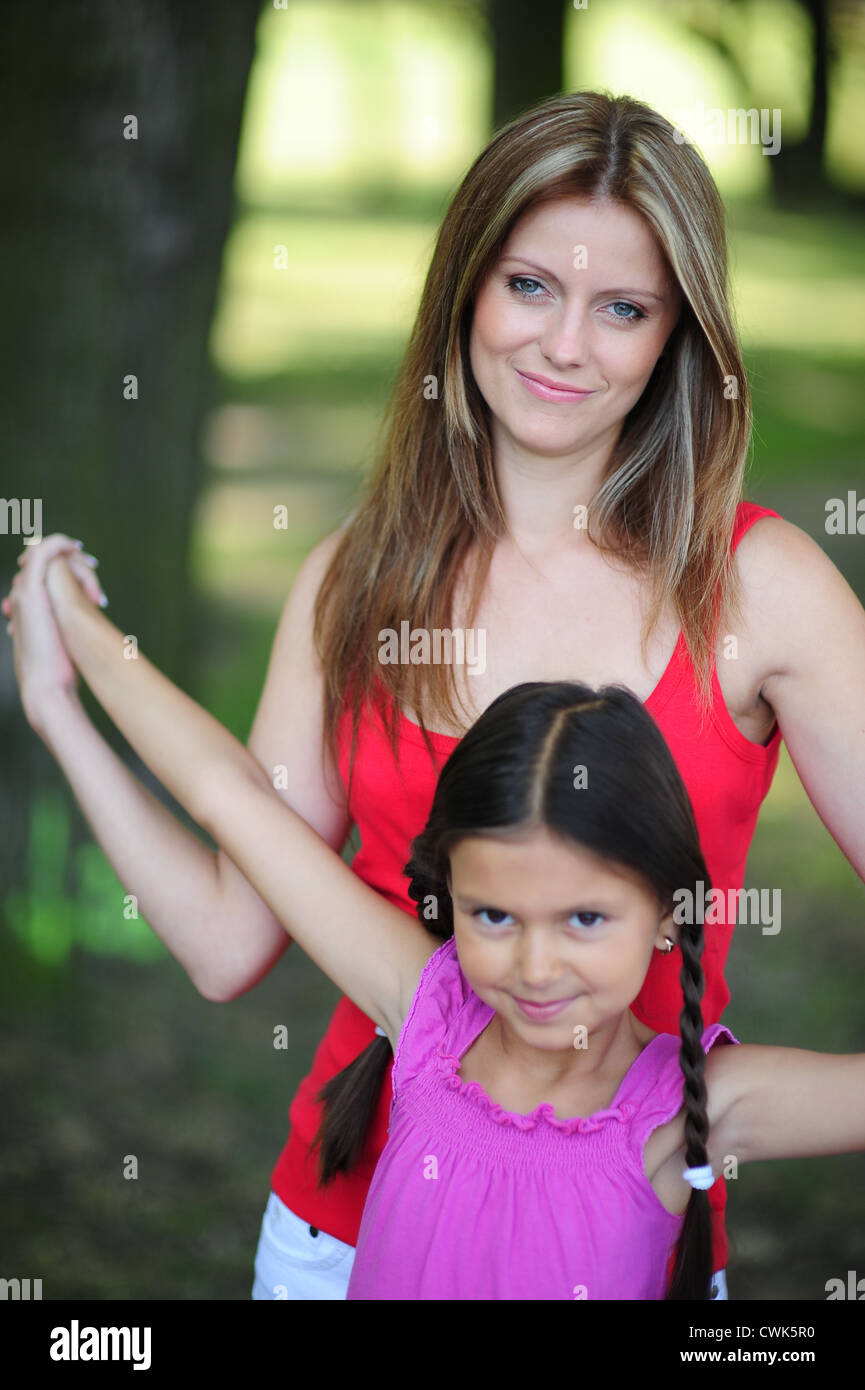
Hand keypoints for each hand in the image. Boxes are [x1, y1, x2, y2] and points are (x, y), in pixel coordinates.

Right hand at [3, 533, 107, 728]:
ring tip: (91, 566)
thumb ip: (69, 626)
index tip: (91, 579)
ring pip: (44, 555)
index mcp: (29, 608)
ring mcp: (24, 593)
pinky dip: (57, 544)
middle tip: (94, 567)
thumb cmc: (58, 671)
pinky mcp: (31, 592)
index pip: (42, 573)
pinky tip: (76, 548)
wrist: (46, 685)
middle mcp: (23, 597)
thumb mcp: (65, 641)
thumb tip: (88, 622)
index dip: (68, 568)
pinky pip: (41, 553)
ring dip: (71, 559)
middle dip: (72, 562)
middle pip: (44, 561)